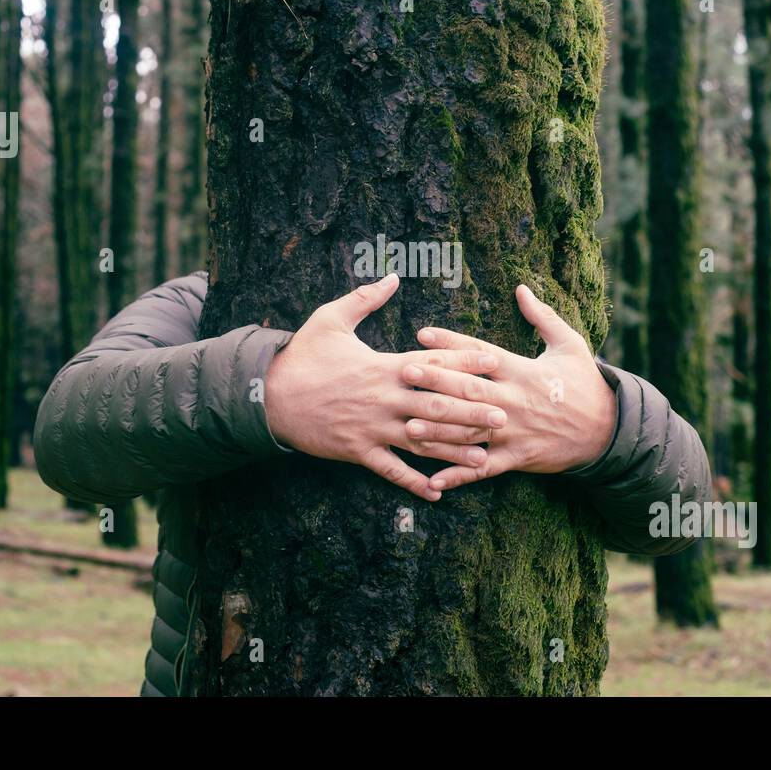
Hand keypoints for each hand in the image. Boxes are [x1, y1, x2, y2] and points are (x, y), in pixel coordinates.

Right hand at [264, 273, 507, 500]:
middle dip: (472, 412)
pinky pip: (391, 470)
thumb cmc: (301, 355)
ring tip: (484, 458)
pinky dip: (413, 483)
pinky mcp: (357, 451)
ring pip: (422, 441)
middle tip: (503, 416)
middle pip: (437, 406)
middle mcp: (383, 399)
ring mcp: (372, 428)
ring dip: (454, 450)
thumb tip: (392, 277)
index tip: (494, 362)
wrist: (267, 394)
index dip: (465, 361)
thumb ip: (365, 298)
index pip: (433, 363)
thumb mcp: (330, 318)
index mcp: (383, 366)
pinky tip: (436, 492)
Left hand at [405, 284, 617, 491]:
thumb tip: (521, 287)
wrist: (609, 430)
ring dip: (439, 430)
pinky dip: (459, 475)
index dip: (451, 342)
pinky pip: (484, 469)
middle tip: (404, 371)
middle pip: (469, 389)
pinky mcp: (518, 458)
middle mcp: (514, 400)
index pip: (480, 353)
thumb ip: (542, 317)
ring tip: (407, 424)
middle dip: (436, 381)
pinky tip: (433, 481)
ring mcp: (514, 432)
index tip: (422, 333)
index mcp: (522, 371)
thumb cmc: (586, 383)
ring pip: (470, 430)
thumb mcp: (570, 344)